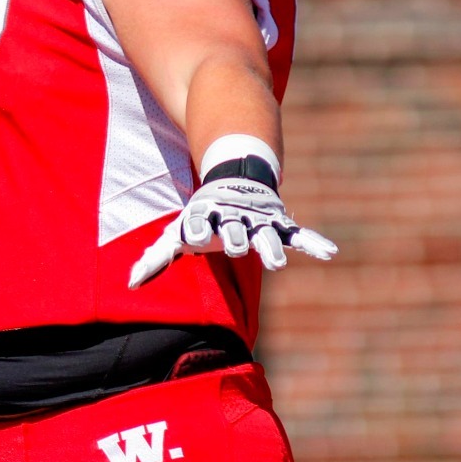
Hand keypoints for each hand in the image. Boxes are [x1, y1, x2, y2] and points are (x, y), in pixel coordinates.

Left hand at [128, 178, 337, 288]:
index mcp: (205, 218)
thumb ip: (156, 258)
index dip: (194, 232)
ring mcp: (257, 220)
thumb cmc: (201, 215)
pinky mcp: (278, 222)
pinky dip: (313, 242)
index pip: (197, 226)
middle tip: (235, 248)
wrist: (234, 178)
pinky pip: (298, 234)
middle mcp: (232, 218)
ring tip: (277, 263)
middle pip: (233, 232)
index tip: (191, 240)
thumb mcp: (176, 232)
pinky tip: (330, 252)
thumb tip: (131, 283)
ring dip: (270, 248)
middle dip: (234, 239)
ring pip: (265, 236)